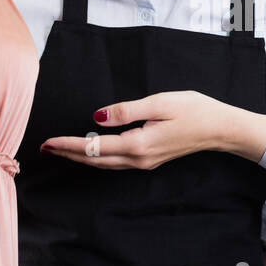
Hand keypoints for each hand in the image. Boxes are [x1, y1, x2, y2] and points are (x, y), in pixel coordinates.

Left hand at [40, 90, 231, 169]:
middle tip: (45, 148)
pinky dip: (97, 158)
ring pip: (104, 164)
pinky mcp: (149, 160)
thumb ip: (127, 110)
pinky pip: (115, 162)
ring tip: (60, 150)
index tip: (48, 142)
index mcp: (138, 144)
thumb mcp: (159, 102)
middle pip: (95, 160)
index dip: (69, 145)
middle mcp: (139, 159)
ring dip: (81, 157)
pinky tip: (90, 151)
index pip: (94, 146)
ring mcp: (144, 162)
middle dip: (68, 154)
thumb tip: (98, 116)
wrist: (220, 129)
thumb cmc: (194, 110)